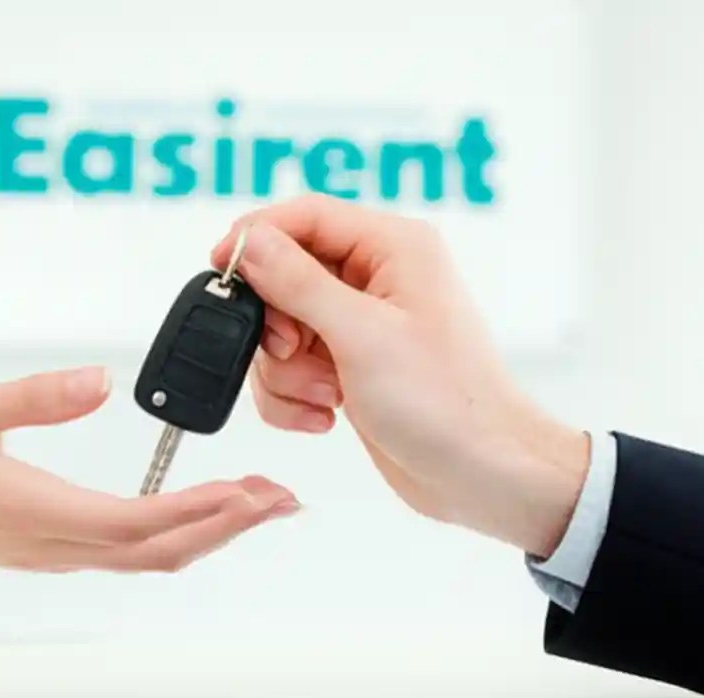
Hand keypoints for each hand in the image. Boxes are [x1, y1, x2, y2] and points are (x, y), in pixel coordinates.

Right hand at [0, 367, 297, 573]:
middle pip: (163, 549)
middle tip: (283, 500)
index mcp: (41, 511)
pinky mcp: (53, 547)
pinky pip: (131, 551)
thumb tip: (98, 379)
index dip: (201, 509)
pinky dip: (179, 534)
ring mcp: (57, 552)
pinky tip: (200, 514)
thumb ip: (32, 396)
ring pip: (151, 556)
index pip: (139, 521)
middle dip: (229, 526)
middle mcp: (58, 543)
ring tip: (260, 505)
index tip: (250, 490)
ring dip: (211, 532)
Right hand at [213, 195, 585, 557]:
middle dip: (275, 325)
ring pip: (281, 327)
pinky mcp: (351, 366)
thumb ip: (298, 283)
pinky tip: (327, 415)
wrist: (482, 476)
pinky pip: (293, 366)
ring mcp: (362, 325)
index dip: (256, 238)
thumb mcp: (362, 336)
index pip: (306, 215)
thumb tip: (249, 242)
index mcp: (394, 248)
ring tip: (325, 395)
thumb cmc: (448, 403)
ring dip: (286, 370)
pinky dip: (294, 395)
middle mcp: (378, 278)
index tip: (221, 269)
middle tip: (294, 353)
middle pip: (284, 274)